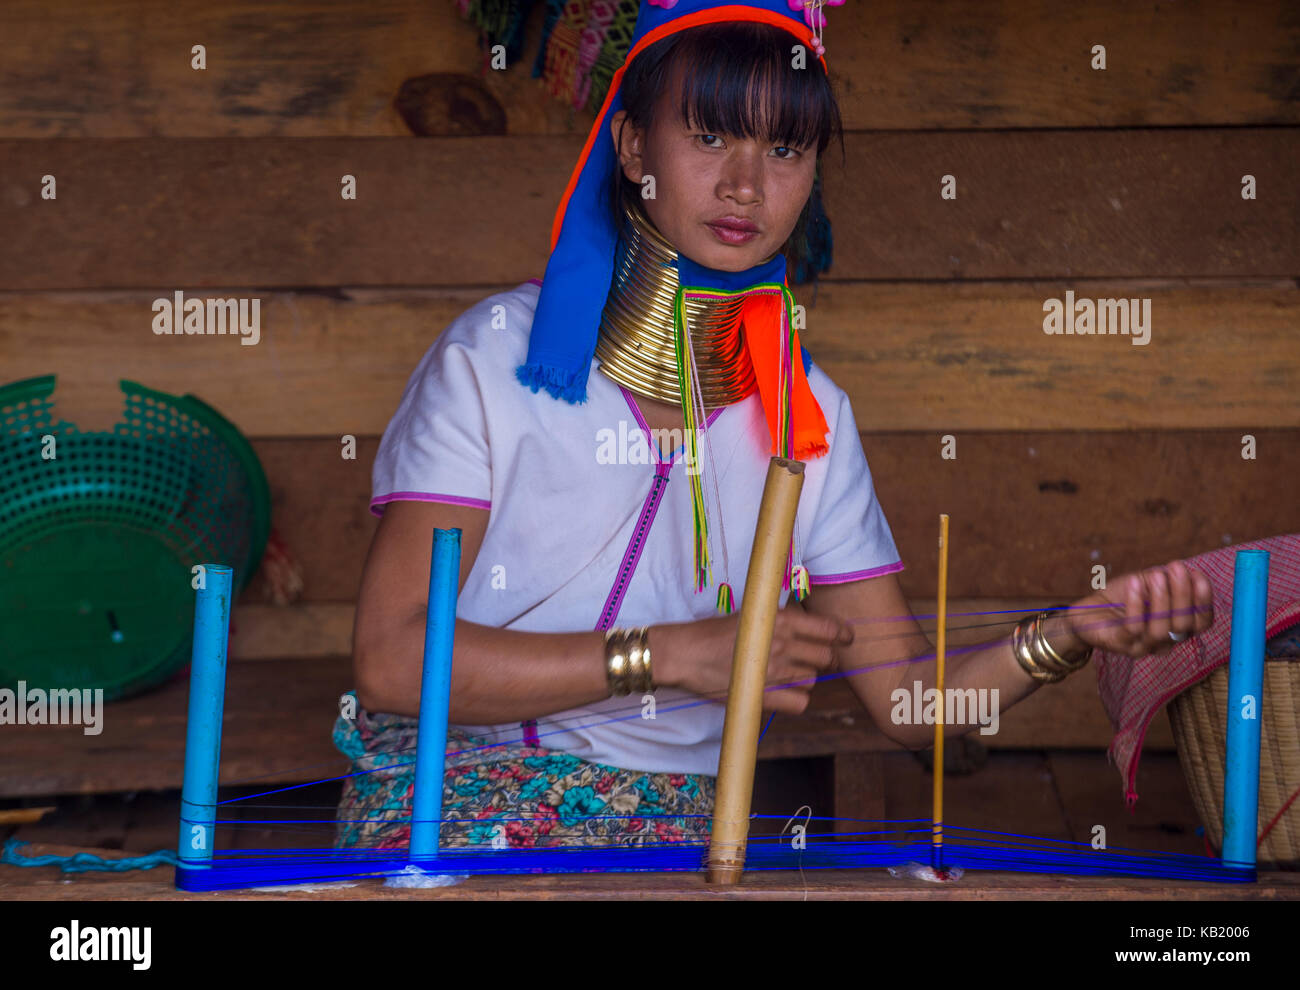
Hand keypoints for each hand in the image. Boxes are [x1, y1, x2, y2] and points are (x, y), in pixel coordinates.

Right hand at [652, 607, 854, 714]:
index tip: (847, 638)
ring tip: (786, 673)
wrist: (684, 654)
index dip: (844, 635)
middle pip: (827, 658)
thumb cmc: (713, 633)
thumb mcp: (750, 616)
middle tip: (815, 659)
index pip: (830, 629)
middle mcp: (782, 644)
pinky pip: (800, 703)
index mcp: (780, 620)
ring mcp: (774, 672)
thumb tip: (804, 625)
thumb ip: (779, 621)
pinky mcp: (764, 696)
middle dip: (825, 659)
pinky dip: (797, 700)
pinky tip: (783, 693)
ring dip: (805, 678)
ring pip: (812, 680)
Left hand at [1061, 560, 1214, 658]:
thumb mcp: (1149, 583)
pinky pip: (1134, 627)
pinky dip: (1136, 604)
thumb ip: (1169, 580)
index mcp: (1178, 628)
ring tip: (1155, 575)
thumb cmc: (1123, 596)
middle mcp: (1165, 641)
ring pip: (1161, 630)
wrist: (1088, 609)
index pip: (1202, 622)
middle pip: (1184, 625)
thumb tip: (1191, 572)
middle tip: (1177, 567)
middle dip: (1183, 594)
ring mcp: (1143, 646)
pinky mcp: (1121, 645)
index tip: (1198, 575)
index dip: (1204, 601)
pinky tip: (1134, 583)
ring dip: (1161, 598)